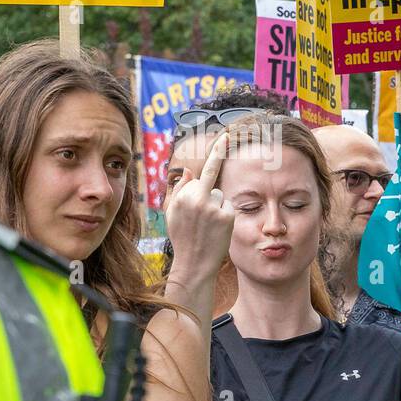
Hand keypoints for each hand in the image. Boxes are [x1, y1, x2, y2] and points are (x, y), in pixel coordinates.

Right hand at [164, 132, 234, 285]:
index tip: (227, 136)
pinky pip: (228, 207)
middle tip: (199, 219)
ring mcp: (214, 208)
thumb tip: (188, 170)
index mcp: (185, 195)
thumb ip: (179, 189)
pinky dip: (224, 216)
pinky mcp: (227, 217)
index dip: (218, 151)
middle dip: (206, 196)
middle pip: (210, 185)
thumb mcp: (172, 213)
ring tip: (206, 226)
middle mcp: (199, 199)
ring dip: (215, 207)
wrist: (194, 263)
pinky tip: (216, 229)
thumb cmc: (182, 237)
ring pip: (219, 196)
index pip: (205, 170)